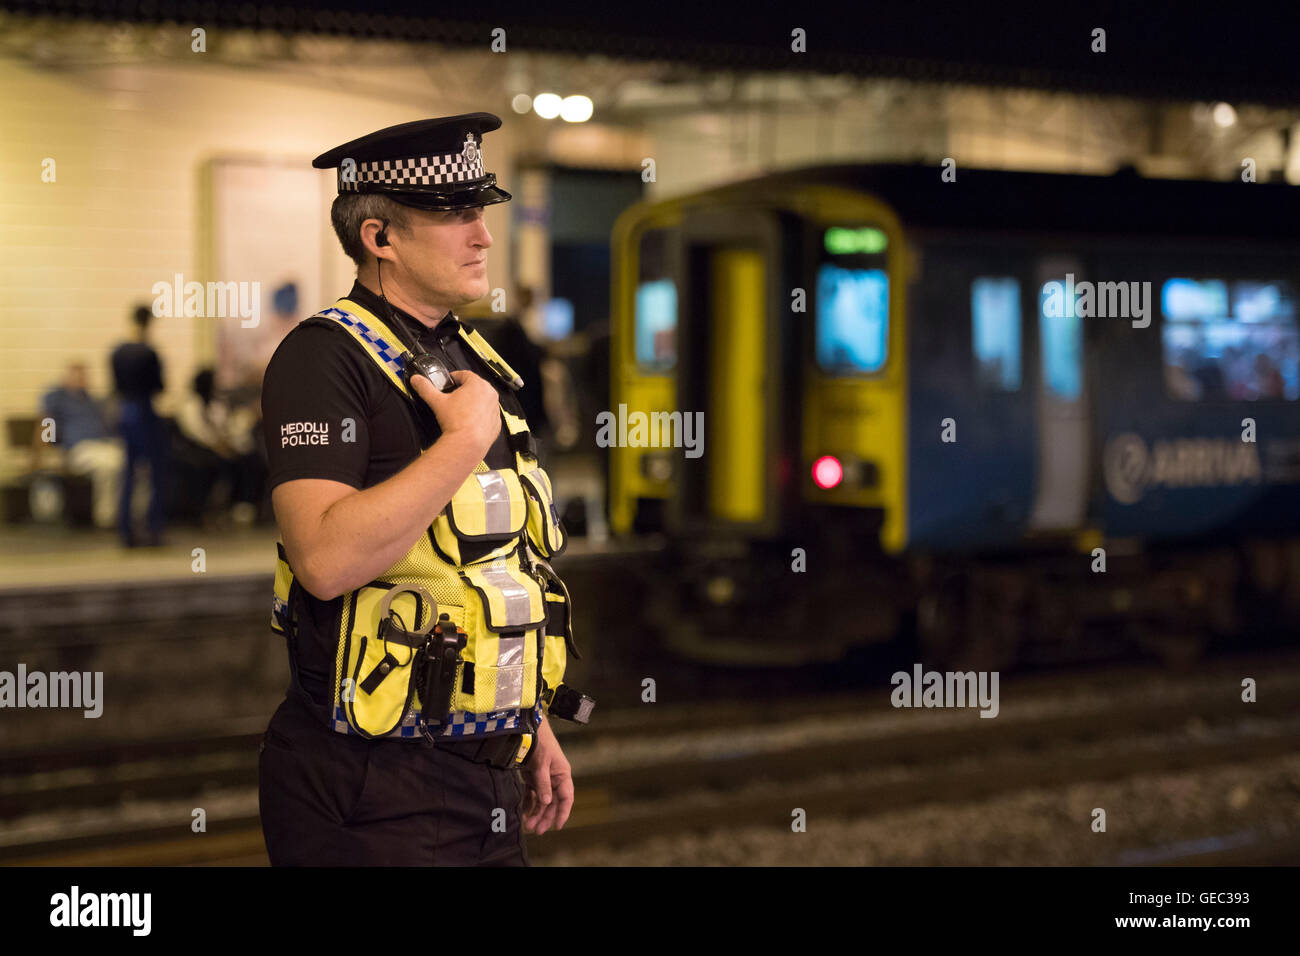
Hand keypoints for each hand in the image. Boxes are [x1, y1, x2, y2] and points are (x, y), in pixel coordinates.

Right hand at [412, 370, 500, 455]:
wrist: (467, 443)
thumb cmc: (457, 422)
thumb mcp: (436, 401)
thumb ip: (425, 388)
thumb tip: (418, 381)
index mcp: (477, 384)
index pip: (464, 374)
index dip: (454, 377)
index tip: (448, 382)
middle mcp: (490, 394)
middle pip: (475, 386)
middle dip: (463, 390)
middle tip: (452, 397)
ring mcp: (494, 408)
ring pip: (482, 400)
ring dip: (472, 402)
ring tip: (459, 410)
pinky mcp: (496, 422)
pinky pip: (487, 414)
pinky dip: (479, 415)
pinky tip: (468, 420)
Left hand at [521, 715, 572, 834]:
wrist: (528, 729)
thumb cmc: (540, 743)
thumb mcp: (541, 763)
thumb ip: (543, 783)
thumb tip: (546, 802)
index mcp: (563, 775)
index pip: (566, 798)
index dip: (563, 813)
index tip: (557, 826)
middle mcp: (555, 779)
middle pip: (553, 803)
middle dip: (546, 817)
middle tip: (537, 830)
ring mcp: (544, 779)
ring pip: (542, 801)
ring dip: (536, 813)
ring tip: (528, 826)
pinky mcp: (533, 777)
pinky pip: (533, 795)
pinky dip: (529, 804)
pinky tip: (524, 813)